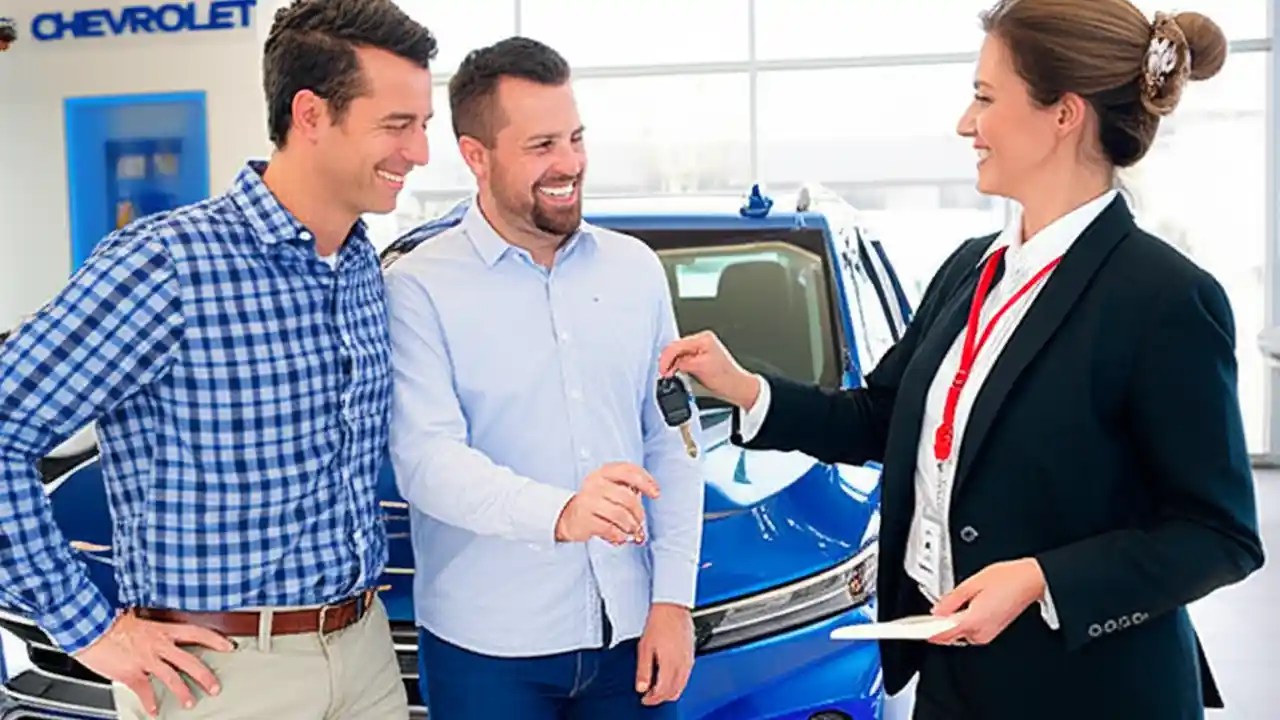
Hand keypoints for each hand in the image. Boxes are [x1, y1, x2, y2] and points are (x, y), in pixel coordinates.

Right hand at [73, 613, 233, 716]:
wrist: (89, 624)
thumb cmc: (109, 619)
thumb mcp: (136, 617)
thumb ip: (149, 628)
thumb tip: (152, 630)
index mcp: (162, 630)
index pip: (197, 632)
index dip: (216, 639)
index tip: (228, 645)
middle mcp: (158, 645)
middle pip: (190, 661)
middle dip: (205, 676)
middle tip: (215, 686)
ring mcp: (146, 660)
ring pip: (172, 678)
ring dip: (183, 692)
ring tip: (190, 702)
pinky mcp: (131, 673)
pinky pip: (144, 691)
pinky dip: (149, 703)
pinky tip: (153, 710)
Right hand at [555, 462, 659, 544]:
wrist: (566, 516)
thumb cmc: (595, 502)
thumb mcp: (610, 489)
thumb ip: (630, 490)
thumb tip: (653, 496)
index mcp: (603, 472)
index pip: (629, 471)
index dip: (646, 481)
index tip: (656, 493)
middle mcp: (595, 484)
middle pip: (628, 497)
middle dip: (638, 513)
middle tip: (639, 521)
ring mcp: (588, 501)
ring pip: (620, 515)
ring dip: (630, 526)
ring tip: (630, 530)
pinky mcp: (585, 520)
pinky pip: (610, 529)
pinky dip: (619, 535)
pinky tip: (619, 536)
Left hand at [636, 603, 694, 705]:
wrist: (672, 606)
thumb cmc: (659, 622)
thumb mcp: (645, 648)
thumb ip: (643, 670)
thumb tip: (641, 686)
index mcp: (670, 664)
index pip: (662, 692)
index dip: (652, 699)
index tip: (644, 699)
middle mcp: (682, 665)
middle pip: (674, 692)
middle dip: (661, 698)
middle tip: (650, 696)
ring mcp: (689, 660)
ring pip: (682, 685)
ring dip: (670, 690)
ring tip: (658, 687)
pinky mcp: (691, 654)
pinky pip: (686, 675)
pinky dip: (678, 681)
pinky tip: (669, 676)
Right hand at [657, 331, 758, 409]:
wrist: (736, 388)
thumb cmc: (725, 378)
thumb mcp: (700, 368)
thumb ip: (682, 363)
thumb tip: (670, 366)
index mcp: (703, 339)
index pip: (676, 345)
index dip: (666, 359)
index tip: (663, 371)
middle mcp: (702, 341)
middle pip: (676, 348)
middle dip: (668, 362)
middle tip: (665, 374)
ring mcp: (701, 349)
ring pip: (678, 355)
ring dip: (672, 365)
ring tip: (671, 375)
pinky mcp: (699, 358)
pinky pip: (683, 360)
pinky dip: (678, 368)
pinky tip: (677, 374)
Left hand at [927, 558, 1046, 645]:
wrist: (1031, 581)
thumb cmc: (1007, 579)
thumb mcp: (972, 583)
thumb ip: (950, 600)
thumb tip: (936, 611)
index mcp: (973, 620)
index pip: (941, 633)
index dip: (922, 631)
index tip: (908, 630)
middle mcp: (980, 632)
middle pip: (948, 634)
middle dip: (937, 624)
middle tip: (930, 609)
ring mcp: (987, 633)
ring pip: (958, 633)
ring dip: (950, 622)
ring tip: (953, 601)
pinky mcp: (991, 631)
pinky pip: (969, 630)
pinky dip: (961, 622)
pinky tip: (961, 608)